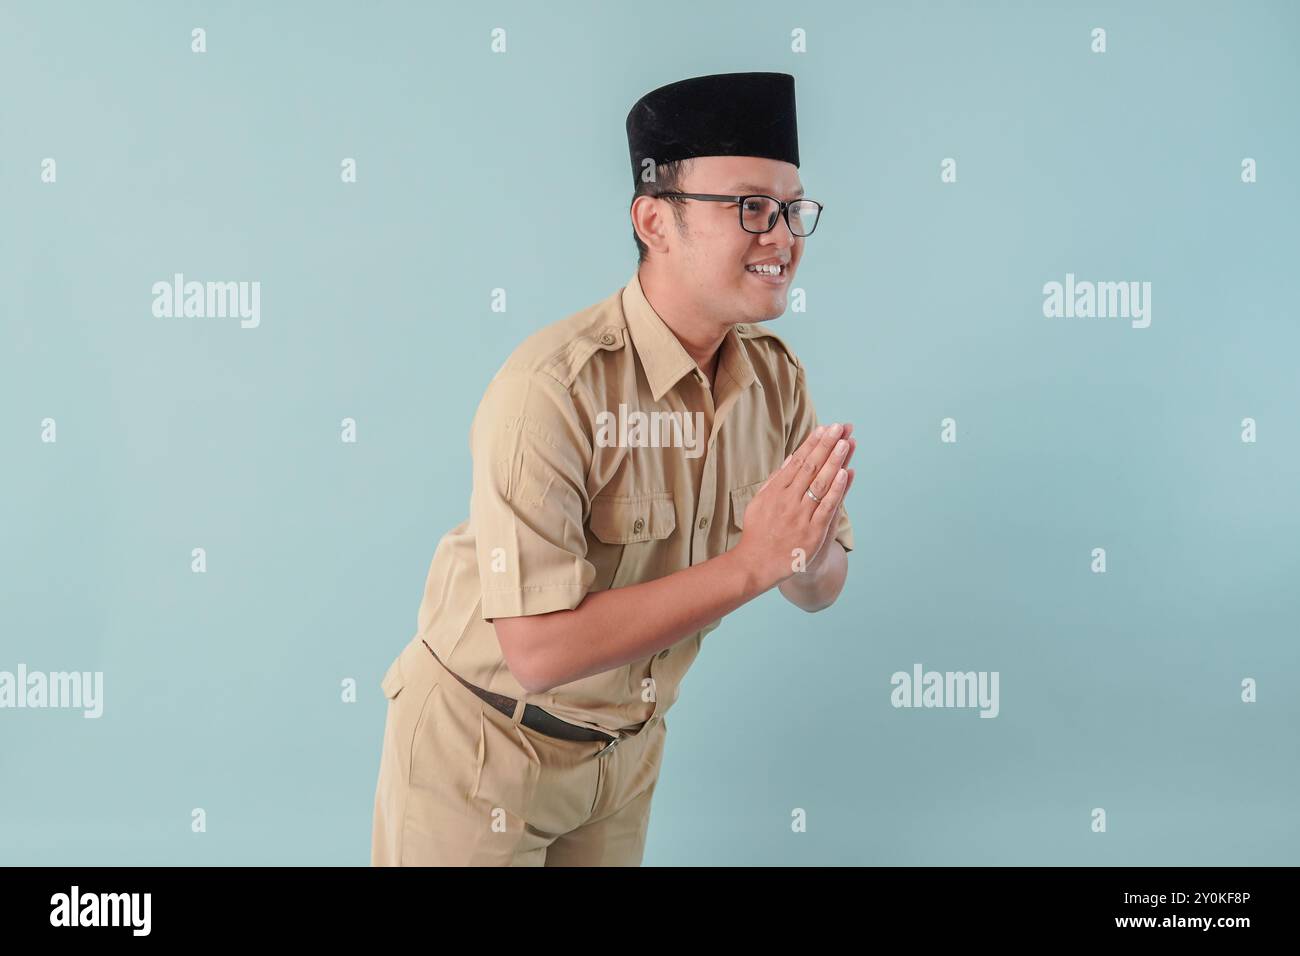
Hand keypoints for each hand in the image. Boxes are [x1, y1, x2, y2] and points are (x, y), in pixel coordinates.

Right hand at [734, 422, 855, 588]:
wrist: (756, 564)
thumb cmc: (758, 532)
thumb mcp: (760, 502)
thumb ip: (776, 481)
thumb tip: (790, 459)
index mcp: (775, 491)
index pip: (797, 461)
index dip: (812, 444)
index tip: (824, 428)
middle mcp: (788, 500)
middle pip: (811, 467)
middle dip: (826, 445)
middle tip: (840, 427)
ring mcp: (801, 515)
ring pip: (820, 483)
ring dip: (834, 461)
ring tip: (846, 443)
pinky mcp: (812, 532)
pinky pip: (827, 507)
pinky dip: (836, 490)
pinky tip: (846, 474)